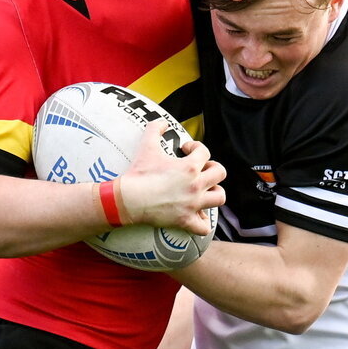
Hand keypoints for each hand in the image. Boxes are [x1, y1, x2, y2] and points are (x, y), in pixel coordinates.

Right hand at [119, 120, 225, 234]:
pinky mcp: (185, 220)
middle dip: (212, 169)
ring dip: (214, 192)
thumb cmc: (138, 174)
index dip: (196, 147)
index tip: (185, 149)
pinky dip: (202, 222)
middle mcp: (196, 185)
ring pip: (219, 197)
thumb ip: (154, 129)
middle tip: (200, 170)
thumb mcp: (146, 146)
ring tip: (204, 191)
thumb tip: (162, 122)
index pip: (205, 151)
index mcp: (189, 167)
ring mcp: (193, 204)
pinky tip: (195, 215)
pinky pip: (204, 226)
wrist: (127, 199)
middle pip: (219, 173)